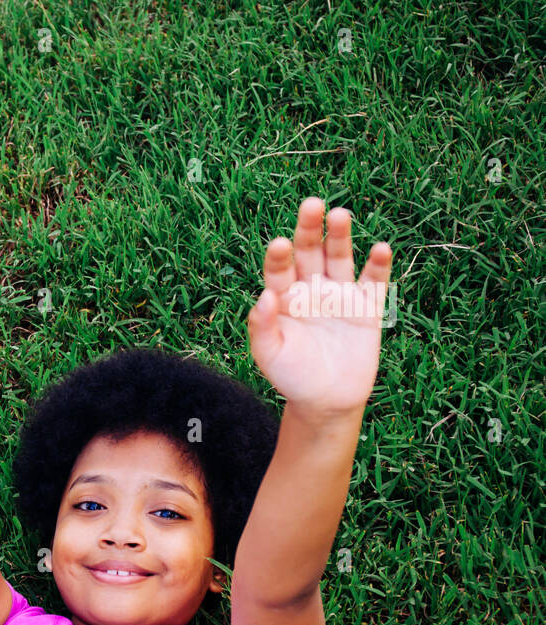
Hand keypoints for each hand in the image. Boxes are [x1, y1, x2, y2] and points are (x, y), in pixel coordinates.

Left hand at [247, 198, 393, 413]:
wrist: (326, 401)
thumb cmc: (291, 377)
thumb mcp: (269, 355)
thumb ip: (263, 326)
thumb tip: (264, 296)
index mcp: (284, 298)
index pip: (279, 269)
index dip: (279, 255)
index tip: (279, 244)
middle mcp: (311, 289)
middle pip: (309, 251)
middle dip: (309, 228)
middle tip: (311, 204)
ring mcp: (340, 295)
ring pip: (340, 257)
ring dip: (340, 236)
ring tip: (339, 215)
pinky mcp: (367, 307)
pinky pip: (374, 281)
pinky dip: (378, 264)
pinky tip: (379, 248)